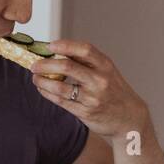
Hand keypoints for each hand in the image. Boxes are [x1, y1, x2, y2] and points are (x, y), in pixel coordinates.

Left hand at [30, 40, 147, 139]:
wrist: (129, 118)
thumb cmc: (114, 91)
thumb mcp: (107, 71)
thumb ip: (87, 62)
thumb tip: (58, 51)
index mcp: (105, 65)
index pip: (84, 50)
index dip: (65, 45)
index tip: (50, 45)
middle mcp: (99, 80)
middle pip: (67, 67)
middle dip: (46, 64)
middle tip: (34, 65)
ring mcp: (92, 97)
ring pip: (61, 86)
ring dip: (43, 81)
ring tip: (35, 78)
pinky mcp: (85, 112)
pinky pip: (61, 101)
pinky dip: (48, 94)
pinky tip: (43, 89)